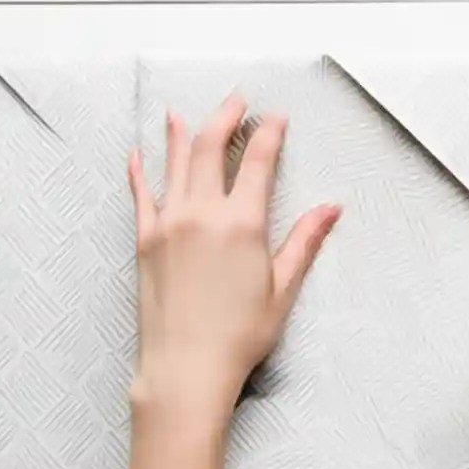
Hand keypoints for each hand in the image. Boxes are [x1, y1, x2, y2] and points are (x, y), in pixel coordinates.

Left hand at [127, 93, 341, 416]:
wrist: (186, 368)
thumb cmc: (240, 336)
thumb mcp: (282, 289)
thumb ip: (304, 242)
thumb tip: (330, 209)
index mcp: (242, 223)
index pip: (258, 161)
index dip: (269, 133)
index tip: (276, 117)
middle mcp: (202, 213)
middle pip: (210, 147)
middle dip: (225, 116)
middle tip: (237, 100)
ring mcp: (168, 223)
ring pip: (173, 162)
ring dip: (180, 132)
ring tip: (181, 112)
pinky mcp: (145, 241)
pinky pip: (141, 195)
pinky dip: (140, 171)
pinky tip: (138, 155)